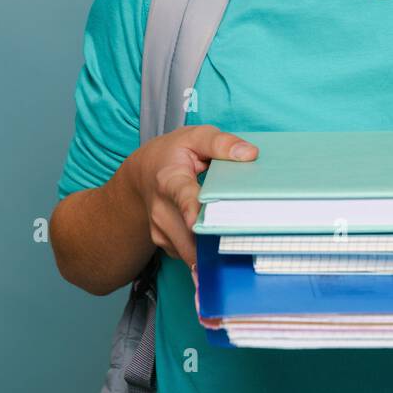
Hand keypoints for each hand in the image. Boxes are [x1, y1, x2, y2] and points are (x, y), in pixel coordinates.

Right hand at [129, 124, 258, 287]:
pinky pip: (191, 255)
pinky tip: (221, 239)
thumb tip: (250, 154)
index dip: (191, 210)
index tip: (197, 222)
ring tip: (240, 241)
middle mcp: (162, 209)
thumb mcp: (195, 137)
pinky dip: (208, 252)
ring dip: (216, 251)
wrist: (142, 174)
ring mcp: (161, 230)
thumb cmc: (174, 154)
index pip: (183, 196)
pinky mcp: (165, 244)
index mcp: (171, 180)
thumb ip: (221, 143)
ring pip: (193, 252)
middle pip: (190, 235)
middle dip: (218, 242)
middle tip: (248, 242)